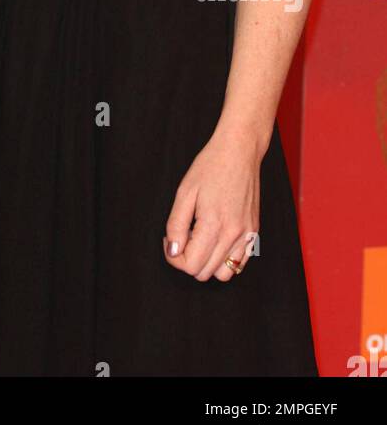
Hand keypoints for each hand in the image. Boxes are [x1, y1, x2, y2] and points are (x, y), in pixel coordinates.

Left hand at [163, 128, 260, 281]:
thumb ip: (176, 225)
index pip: (190, 264)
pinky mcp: (254, 232)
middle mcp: (233, 235)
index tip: (170, 238)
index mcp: (214, 225)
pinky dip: (225, 260)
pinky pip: (240, 263)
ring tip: (200, 238)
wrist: (239, 151)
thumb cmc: (210, 166)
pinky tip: (215, 240)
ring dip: (207, 263)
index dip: (174, 256)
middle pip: (204, 272)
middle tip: (183, 235)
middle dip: (188, 259)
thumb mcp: (185, 192)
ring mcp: (247, 235)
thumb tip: (173, 251)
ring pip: (223, 274)